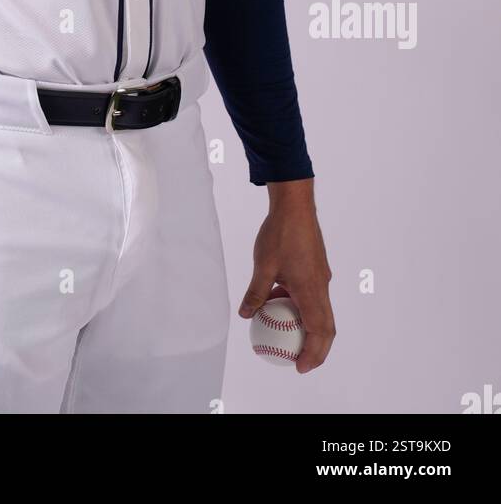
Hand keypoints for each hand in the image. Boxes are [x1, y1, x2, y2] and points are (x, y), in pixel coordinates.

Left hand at [238, 182, 335, 373]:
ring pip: (320, 311)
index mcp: (310, 290)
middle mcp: (320, 286)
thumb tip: (245, 315)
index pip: (318, 332)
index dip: (312, 354)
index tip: (300, 367)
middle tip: (300, 362)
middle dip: (316, 349)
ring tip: (287, 337)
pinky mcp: (316, 268)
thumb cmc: (280, 233)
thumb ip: (255, 293)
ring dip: (308, 327)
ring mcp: (320, 277)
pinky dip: (301, 307)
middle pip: (326, 327)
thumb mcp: (262, 266)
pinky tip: (279, 301)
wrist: (295, 205)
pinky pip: (312, 296)